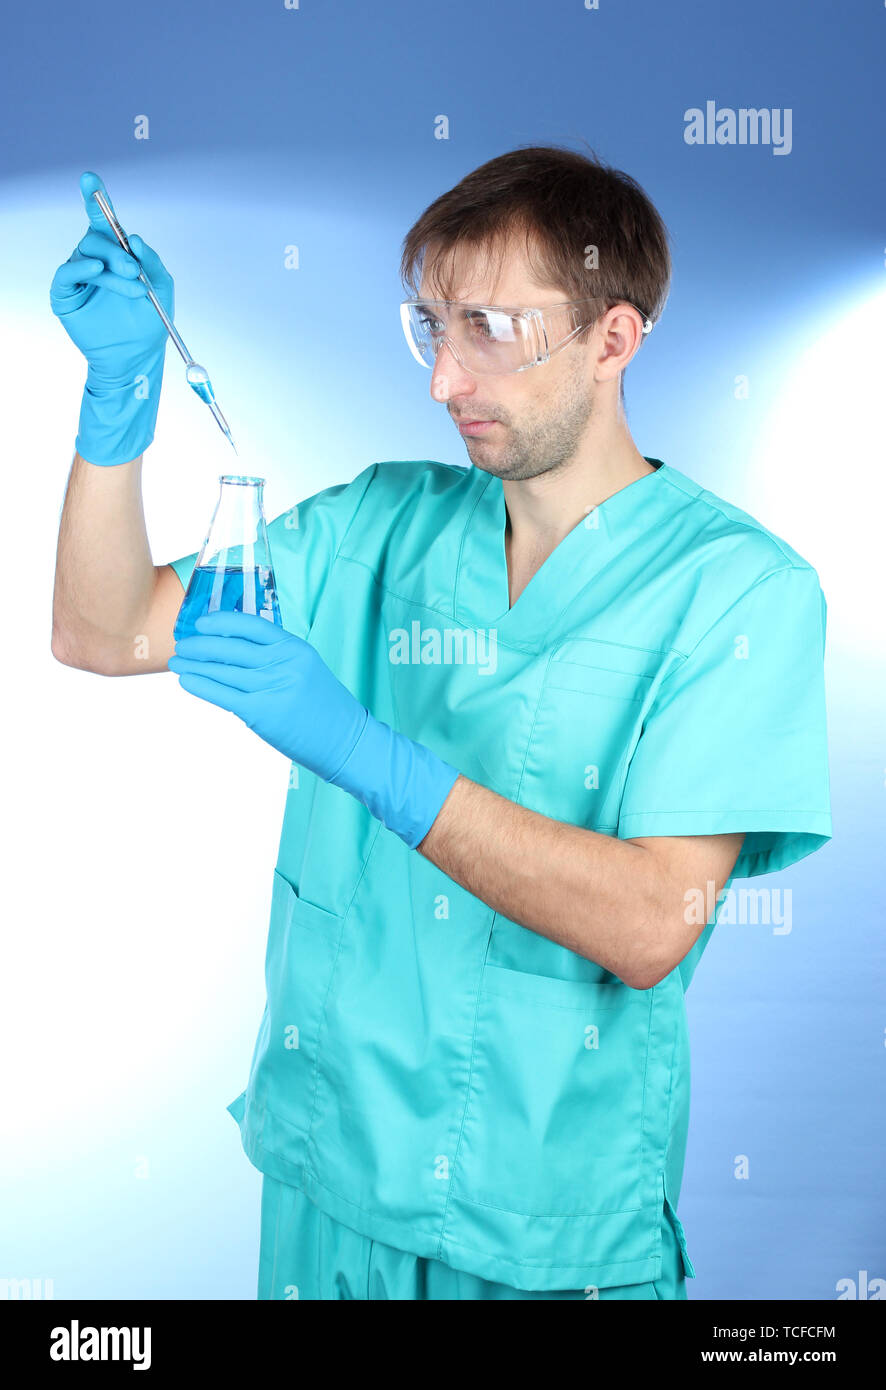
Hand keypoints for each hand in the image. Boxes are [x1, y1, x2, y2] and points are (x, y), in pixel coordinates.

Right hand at [50, 172, 173, 465]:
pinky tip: (97, 271)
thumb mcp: (163, 289)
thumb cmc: (149, 323)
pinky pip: (67, 273)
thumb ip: (153, 262)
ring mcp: (79, 275)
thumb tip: (135, 239)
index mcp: (116, 254)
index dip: (96, 199)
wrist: (137, 358)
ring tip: (133, 286)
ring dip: (112, 268)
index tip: (91, 180)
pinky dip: (82, 269)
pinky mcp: (65, 294)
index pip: (103, 221)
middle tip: (134, 267)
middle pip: (97, 236)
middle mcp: (94, 259)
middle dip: (117, 248)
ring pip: (88, 254)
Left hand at [168, 610, 460, 848]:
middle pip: (232, 647)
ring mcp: (272, 687)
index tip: (202, 624)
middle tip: (182, 643)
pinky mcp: (262, 713)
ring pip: (223, 671)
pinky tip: (186, 680)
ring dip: (195, 665)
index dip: (223, 622)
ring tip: (176, 661)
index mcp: (296, 648)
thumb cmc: (325, 708)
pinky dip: (201, 686)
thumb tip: (235, 649)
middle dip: (201, 645)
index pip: (252, 625)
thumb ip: (277, 657)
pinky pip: (222, 695)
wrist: (346, 741)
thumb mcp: (306, 669)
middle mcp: (284, 663)